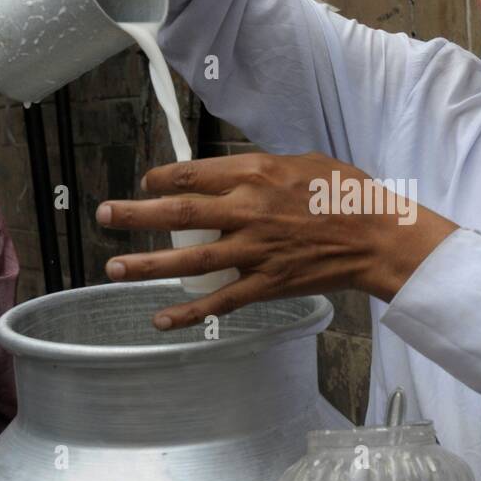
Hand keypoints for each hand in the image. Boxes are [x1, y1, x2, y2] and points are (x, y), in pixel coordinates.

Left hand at [95, 151, 458, 330]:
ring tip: (114, 268)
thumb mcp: (304, 161)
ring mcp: (254, 250)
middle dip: (135, 215)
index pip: (193, 174)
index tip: (146, 184)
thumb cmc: (347, 194)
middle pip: (179, 211)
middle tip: (103, 216)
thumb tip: (234, 172)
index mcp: (256, 174)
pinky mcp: (266, 283)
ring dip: (147, 264)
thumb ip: (263, 167)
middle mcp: (248, 210)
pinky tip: (161, 319)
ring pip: (190, 257)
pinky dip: (189, 312)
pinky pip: (220, 300)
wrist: (377, 237)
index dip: (162, 178)